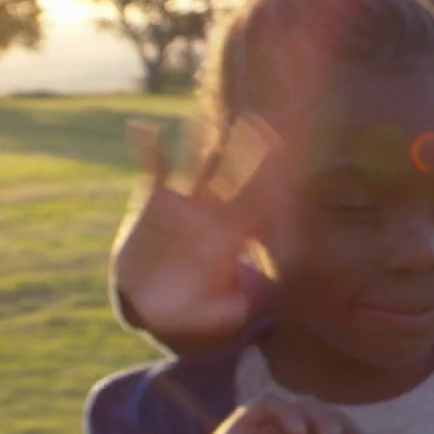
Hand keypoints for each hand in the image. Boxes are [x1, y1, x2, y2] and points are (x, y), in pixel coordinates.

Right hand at [112, 116, 276, 343]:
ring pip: (198, 164)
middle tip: (261, 124)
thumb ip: (224, 312)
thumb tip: (241, 311)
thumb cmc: (188, 304)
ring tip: (204, 119)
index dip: (275, 189)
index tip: (289, 169)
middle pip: (237, 175)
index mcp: (236, 233)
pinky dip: (149, 149)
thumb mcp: (205, 314)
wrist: (151, 295)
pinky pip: (154, 168)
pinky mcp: (156, 198)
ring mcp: (187, 201)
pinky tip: (143, 128)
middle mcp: (216, 210)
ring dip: (201, 142)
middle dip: (247, 152)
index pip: (261, 206)